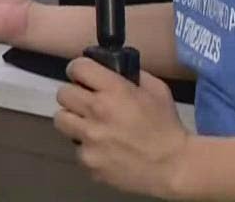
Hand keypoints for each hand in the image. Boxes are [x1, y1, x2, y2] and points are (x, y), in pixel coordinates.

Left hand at [55, 57, 189, 198]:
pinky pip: (76, 148)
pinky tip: (103, 149)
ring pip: (61, 120)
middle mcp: (97, 111)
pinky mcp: (88, 161)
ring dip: (73, 120)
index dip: (79, 69)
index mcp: (114, 90)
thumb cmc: (166, 126)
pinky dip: (87, 148)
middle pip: (63, 93)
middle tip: (86, 101)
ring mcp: (90, 139)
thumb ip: (132, 75)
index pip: (78, 67)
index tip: (82, 75)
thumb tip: (112, 69)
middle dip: (74, 95)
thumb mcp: (156, 90)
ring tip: (88, 125)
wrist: (173, 166)